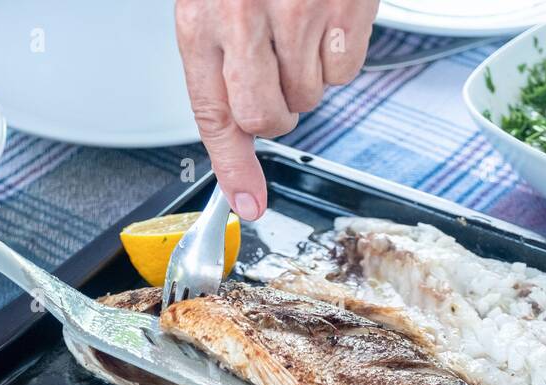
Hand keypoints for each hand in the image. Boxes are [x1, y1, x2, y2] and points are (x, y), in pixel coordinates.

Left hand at [174, 0, 375, 220]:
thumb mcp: (213, 0)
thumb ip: (219, 55)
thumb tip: (239, 128)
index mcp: (201, 20)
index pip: (213, 117)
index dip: (232, 168)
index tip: (247, 203)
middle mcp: (245, 18)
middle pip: (264, 119)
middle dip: (276, 115)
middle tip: (277, 78)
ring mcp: (297, 13)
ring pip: (308, 97)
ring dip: (307, 77)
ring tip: (299, 28)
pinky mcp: (343, 7)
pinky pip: (344, 71)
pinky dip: (340, 54)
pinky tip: (326, 19)